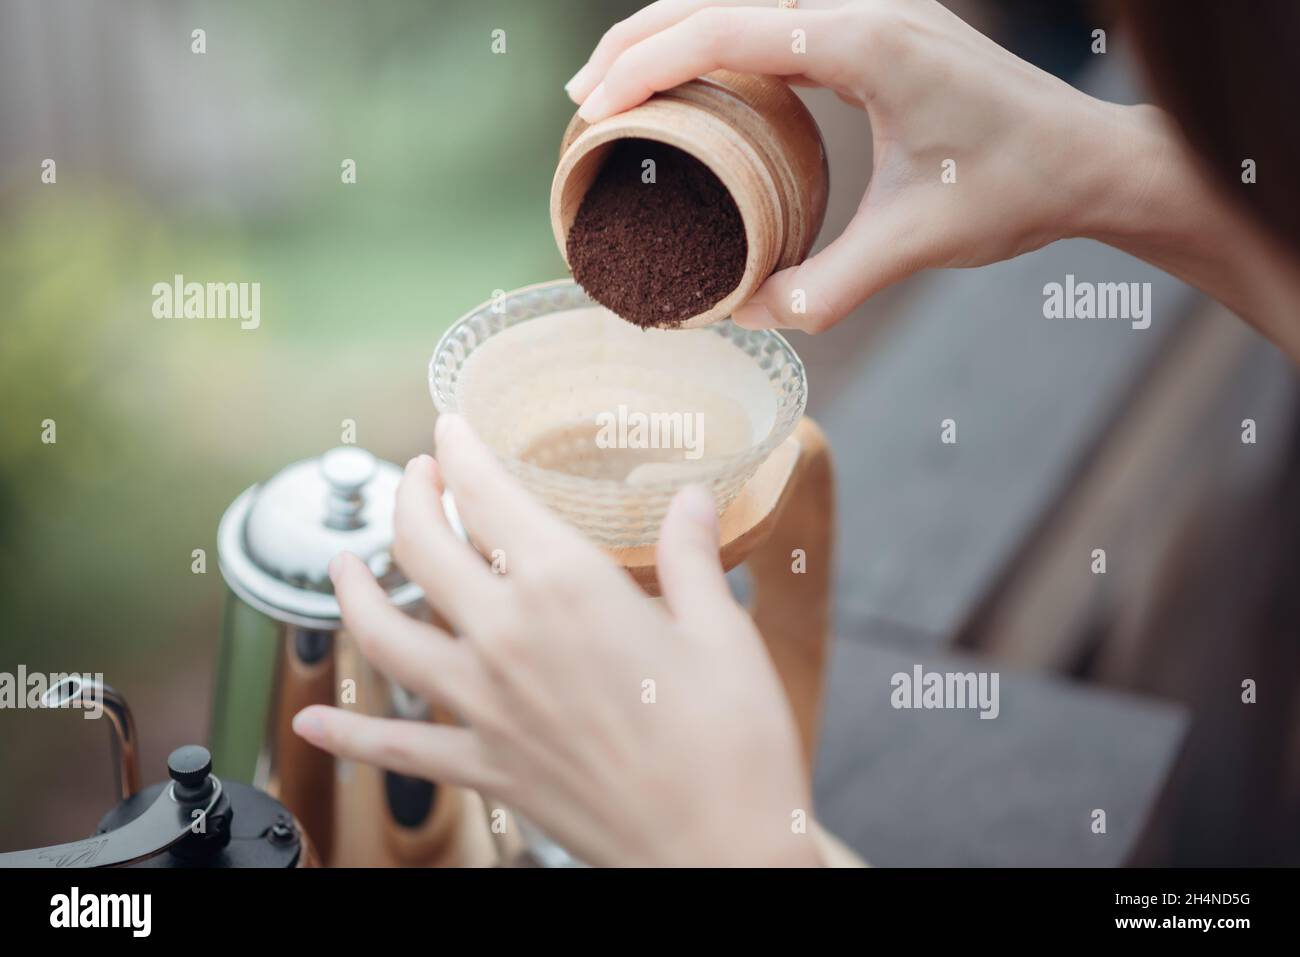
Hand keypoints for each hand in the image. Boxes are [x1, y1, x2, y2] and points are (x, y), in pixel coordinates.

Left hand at [293, 413, 819, 866]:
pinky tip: (313, 718)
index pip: (489, 493)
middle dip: (410, 497)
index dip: (462, 451)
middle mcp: (508, 639)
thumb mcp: (722, 632)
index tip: (452, 429)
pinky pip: (397, 745)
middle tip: (416, 476)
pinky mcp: (486, 768)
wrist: (721, 852)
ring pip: (386, 635)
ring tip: (345, 564)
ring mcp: (486, 707)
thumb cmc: (732, 747)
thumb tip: (694, 500)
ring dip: (355, 590)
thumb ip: (691, 557)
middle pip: (423, 548)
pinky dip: (349, 731)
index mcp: (568, 589)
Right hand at [564, 0, 1156, 332]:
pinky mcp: (875, 27)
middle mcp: (864, 4)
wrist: (1090, 160)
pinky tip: (695, 87)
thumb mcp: (911, 247)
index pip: (726, 29)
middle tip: (583, 101)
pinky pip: (775, 20)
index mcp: (869, 40)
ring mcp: (871, 8)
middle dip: (639, 41)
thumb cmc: (1016, 190)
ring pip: (743, 1)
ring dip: (675, 35)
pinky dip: (719, 46)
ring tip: (620, 89)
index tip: (592, 108)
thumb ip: (820, 290)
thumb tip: (742, 314)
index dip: (646, 64)